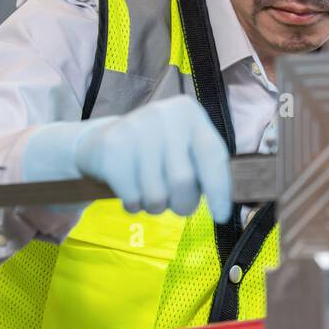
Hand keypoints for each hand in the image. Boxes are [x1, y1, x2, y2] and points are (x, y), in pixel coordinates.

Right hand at [22, 96, 231, 220]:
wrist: (100, 140)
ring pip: (157, 196)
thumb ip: (206, 167)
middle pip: (184, 181)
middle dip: (182, 204)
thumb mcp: (184, 147)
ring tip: (149, 190)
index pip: (213, 155)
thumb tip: (227, 202)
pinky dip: (134, 204)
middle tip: (175, 203)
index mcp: (190, 113)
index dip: (220, 189)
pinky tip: (129, 187)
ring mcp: (135, 129)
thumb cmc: (156, 151)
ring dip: (155, 206)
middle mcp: (165, 115)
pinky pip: (132, 199)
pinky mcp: (111, 149)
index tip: (221, 215)